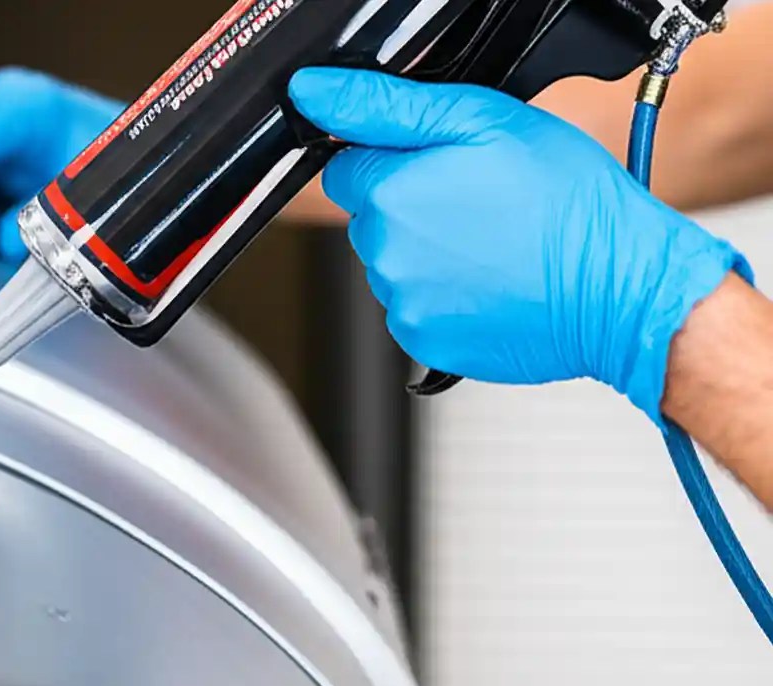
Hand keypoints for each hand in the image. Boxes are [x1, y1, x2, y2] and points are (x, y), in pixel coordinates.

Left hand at [288, 68, 751, 424]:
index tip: (442, 165)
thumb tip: (314, 94)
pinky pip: (417, 306)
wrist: (620, 291)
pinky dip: (446, 294)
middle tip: (481, 202)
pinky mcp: (426, 342)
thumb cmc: (568, 204)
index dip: (394, 158)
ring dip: (431, 251)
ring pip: (395, 263)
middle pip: (372, 216)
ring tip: (494, 243)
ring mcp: (404, 304)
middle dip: (414, 204)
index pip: (347, 166)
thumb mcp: (483, 120)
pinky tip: (492, 280)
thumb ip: (386, 106)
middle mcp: (385, 255)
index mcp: (390, 194)